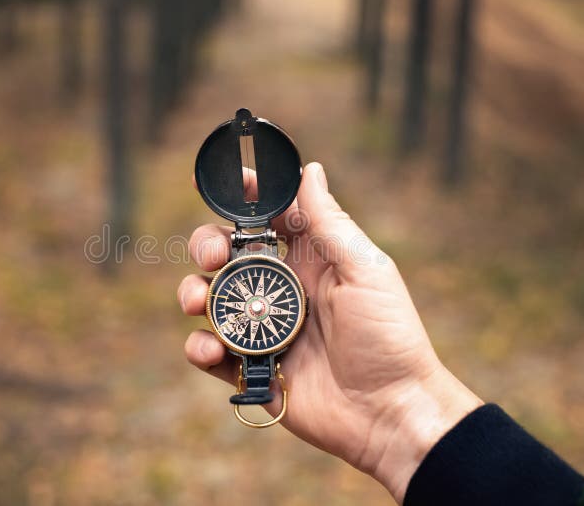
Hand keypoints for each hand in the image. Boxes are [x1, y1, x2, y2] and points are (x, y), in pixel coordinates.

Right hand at [178, 163, 481, 502]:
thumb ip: (330, 224)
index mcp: (309, 259)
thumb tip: (310, 170)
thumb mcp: (365, 271)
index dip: (241, 197)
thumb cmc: (389, 338)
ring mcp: (263, 328)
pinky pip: (210, 350)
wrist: (390, 413)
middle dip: (207, 245)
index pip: (267, 217)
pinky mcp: (251, 367)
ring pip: (209, 299)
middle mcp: (280, 289)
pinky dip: (199, 346)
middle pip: (226, 254)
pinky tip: (214, 349)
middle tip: (213, 256)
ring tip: (199, 302)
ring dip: (193, 293)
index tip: (216, 183)